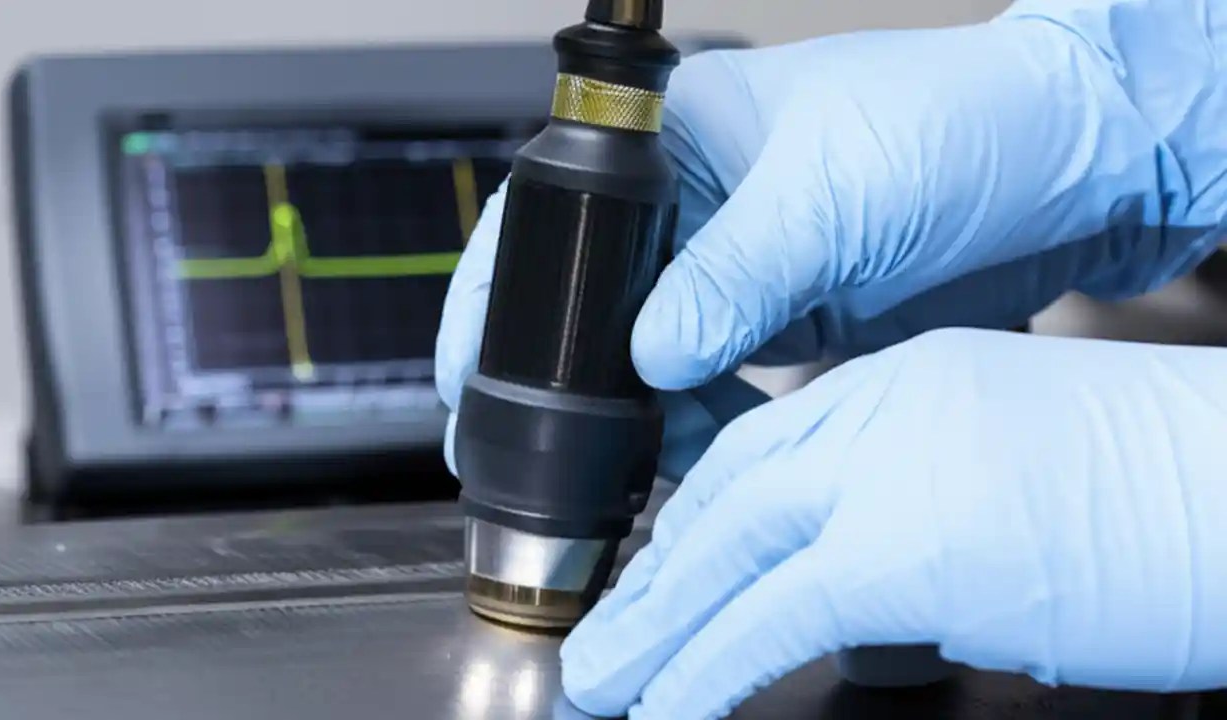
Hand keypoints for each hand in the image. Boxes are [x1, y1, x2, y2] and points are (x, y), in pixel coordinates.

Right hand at [438, 3, 1225, 470]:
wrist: (1076, 168)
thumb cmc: (960, 121)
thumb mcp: (831, 195)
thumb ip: (732, 280)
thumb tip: (648, 359)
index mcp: (680, 140)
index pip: (556, 219)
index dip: (503, 300)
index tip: (474, 379)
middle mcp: (695, 206)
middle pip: (594, 306)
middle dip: (576, 383)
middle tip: (560, 457)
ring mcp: (736, 270)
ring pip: (649, 360)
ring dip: (642, 420)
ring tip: (643, 469)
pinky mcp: (781, 322)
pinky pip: (712, 388)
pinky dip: (701, 429)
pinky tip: (705, 456)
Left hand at [560, 329, 1226, 718]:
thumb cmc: (1177, 488)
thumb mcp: (1023, 469)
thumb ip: (929, 500)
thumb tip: (873, 578)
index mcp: (908, 382)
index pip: (769, 445)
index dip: (703, 516)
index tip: (668, 569)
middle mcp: (887, 408)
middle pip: (730, 489)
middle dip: (660, 570)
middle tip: (609, 633)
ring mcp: (895, 471)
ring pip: (730, 548)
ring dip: (656, 623)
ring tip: (603, 679)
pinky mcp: (911, 550)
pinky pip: (771, 615)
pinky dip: (706, 666)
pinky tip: (667, 706)